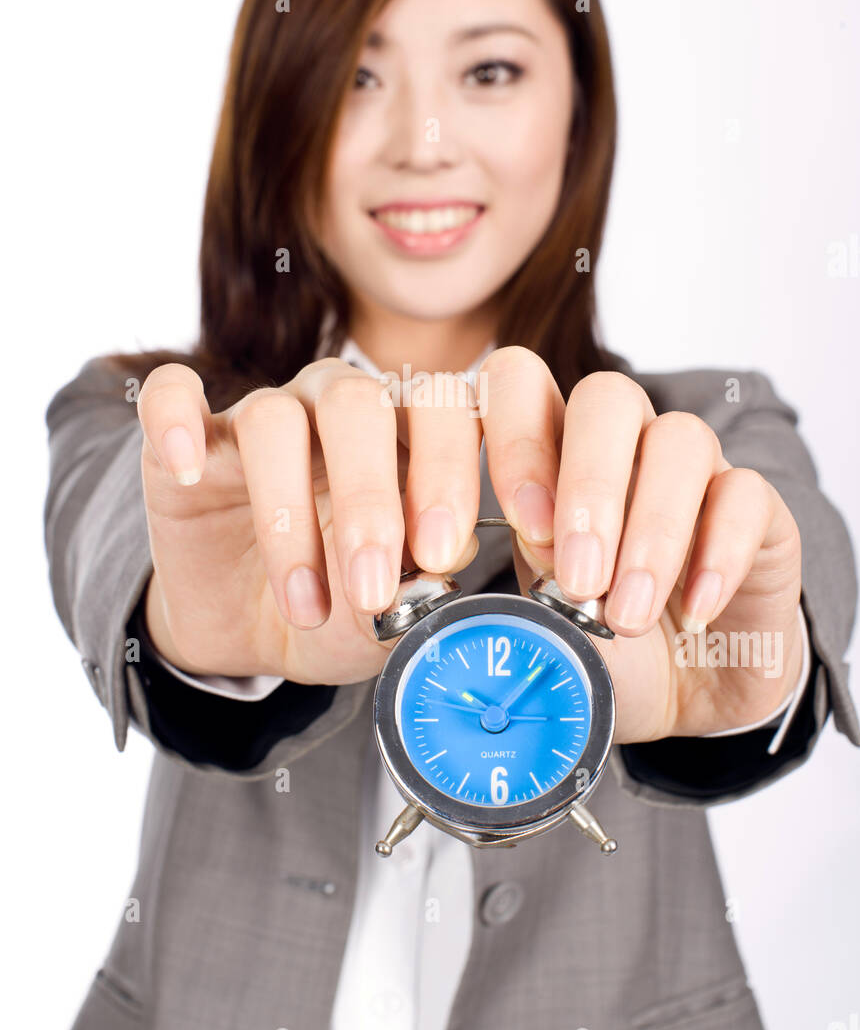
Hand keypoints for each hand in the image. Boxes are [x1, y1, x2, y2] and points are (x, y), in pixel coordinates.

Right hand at [136, 358, 481, 685]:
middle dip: (378, 497)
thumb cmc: (346, 613)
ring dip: (290, 517)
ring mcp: (269, 413)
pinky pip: (173, 395)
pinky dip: (176, 420)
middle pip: (370, 401)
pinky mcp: (190, 436)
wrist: (252, 634)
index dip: (504, 450)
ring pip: (279, 416)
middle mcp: (351, 408)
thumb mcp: (401, 618)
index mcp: (424, 434)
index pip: (472, 400)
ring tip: (305, 604)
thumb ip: (432, 594)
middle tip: (381, 585)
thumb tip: (461, 584)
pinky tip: (188, 468)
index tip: (517, 533)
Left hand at [477, 348, 803, 742]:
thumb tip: (460, 586)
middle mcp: (623, 444)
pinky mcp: (758, 511)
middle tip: (576, 579)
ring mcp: (695, 470)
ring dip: (651, 532)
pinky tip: (695, 612)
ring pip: (680, 440)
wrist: (686, 699)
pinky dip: (718, 553)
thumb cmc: (600, 648)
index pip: (517, 384)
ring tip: (628, 616)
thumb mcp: (538, 626)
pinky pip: (746, 495)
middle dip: (586, 488)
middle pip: (606, 397)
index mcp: (550, 451)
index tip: (486, 533)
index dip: (503, 440)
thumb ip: (505, 592)